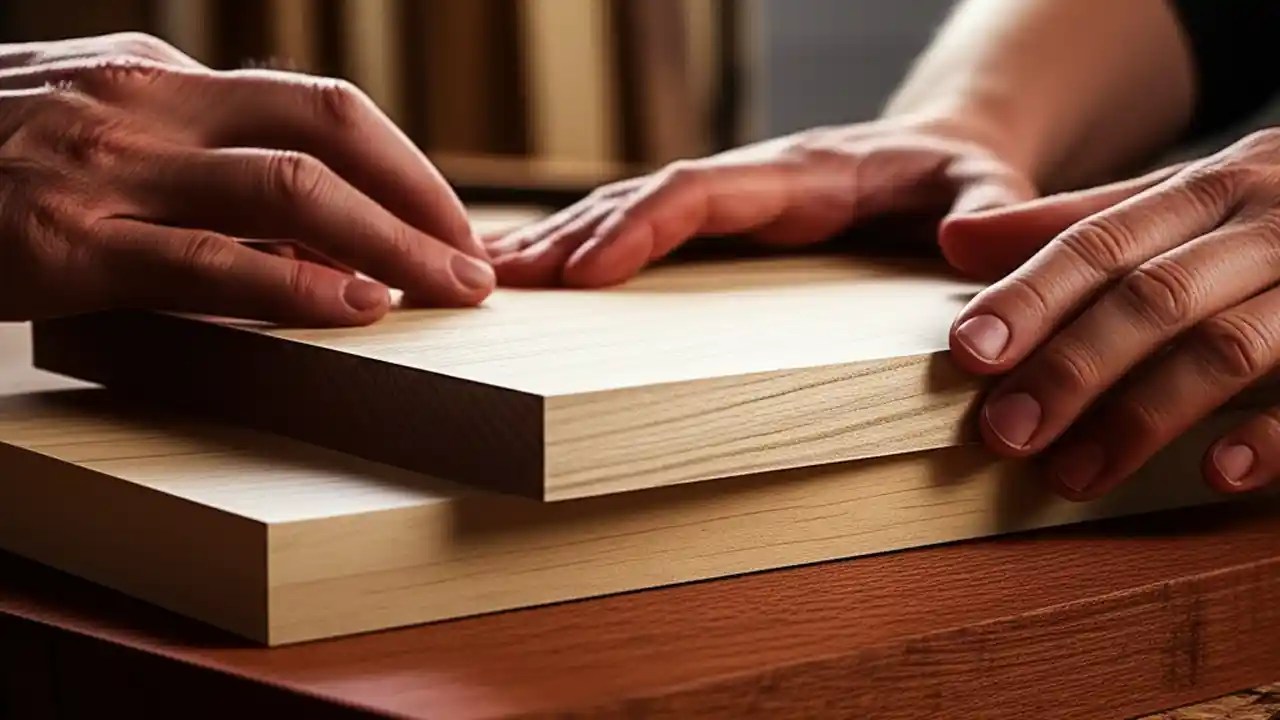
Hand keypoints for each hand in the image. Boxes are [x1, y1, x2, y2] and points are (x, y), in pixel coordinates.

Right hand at [0, 33, 492, 326]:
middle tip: (478, 259)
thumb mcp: (97, 135)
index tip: (452, 219)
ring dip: (390, 242)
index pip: (317, 107)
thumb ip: (194, 164)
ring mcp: (110, 169)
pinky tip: (358, 309)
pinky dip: (299, 286)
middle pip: (328, 129)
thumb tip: (304, 226)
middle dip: (421, 197)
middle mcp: (148, 106)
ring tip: (449, 290)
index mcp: (161, 79)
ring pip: (289, 190)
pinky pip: (212, 262)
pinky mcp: (70, 242)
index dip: (404, 163)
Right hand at [485, 116, 1036, 286]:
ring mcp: (732, 198)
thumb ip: (988, 209)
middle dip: (569, 238)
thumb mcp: (989, 187)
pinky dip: (581, 245)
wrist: (947, 153)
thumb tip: (961, 240)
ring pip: (626, 208)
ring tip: (491, 277)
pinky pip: (640, 226)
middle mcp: (752, 181)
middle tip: (496, 283)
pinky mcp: (724, 221)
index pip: (703, 191)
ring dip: (558, 241)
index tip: (585, 271)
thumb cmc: (962, 177)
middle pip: (642, 198)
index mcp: (802, 175)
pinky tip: (535, 267)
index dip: (641, 226)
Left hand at [943, 127, 1279, 499]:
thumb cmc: (1274, 216)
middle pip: (1154, 297)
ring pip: (1230, 348)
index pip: (1102, 242)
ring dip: (1143, 417)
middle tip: (1005, 433)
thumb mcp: (1184, 200)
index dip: (1030, 297)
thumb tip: (954, 239)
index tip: (967, 354)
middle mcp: (1271, 226)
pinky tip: (1217, 471)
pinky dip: (1275, 435)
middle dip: (1071, 368)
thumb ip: (1075, 224)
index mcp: (1212, 189)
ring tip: (1071, 475)